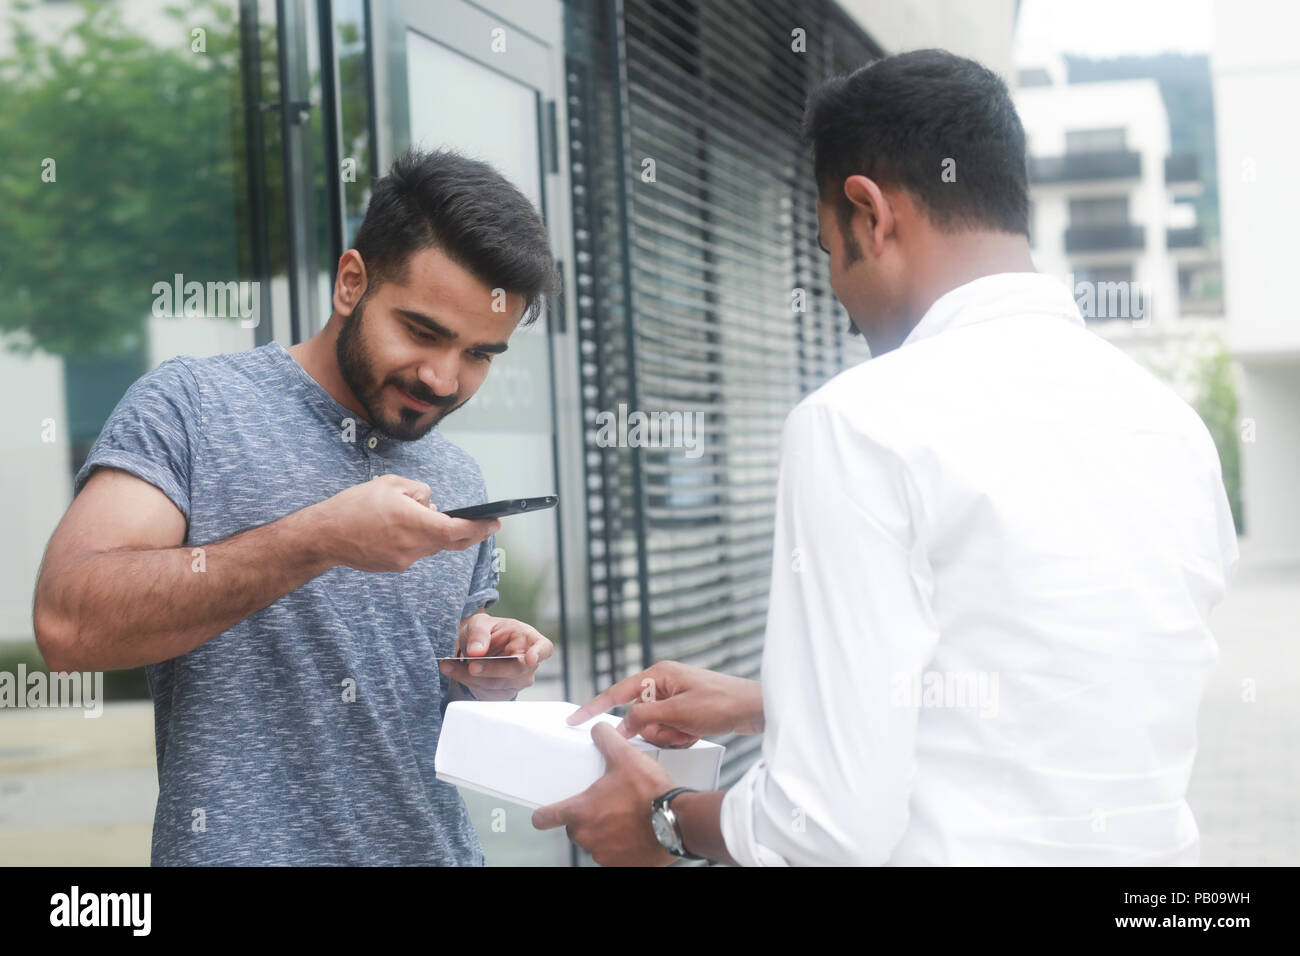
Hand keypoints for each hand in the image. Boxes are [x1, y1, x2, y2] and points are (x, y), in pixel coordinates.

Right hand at [311, 474, 499, 571]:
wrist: (324, 535)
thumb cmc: (355, 506)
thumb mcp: (390, 484)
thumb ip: (418, 491)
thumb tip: (432, 503)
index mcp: (414, 523)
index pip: (457, 529)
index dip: (479, 527)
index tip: (495, 522)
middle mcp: (413, 546)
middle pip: (450, 541)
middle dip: (469, 532)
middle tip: (486, 523)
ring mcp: (404, 560)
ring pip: (432, 546)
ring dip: (438, 533)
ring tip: (431, 517)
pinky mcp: (394, 566)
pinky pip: (416, 551)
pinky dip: (419, 539)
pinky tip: (406, 528)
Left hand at [439, 614, 552, 701]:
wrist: (476, 650)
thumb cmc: (485, 632)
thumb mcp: (479, 623)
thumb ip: (478, 633)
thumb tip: (477, 651)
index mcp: (528, 638)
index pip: (544, 648)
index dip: (538, 654)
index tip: (529, 659)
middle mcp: (528, 663)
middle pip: (516, 671)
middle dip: (492, 670)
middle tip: (471, 665)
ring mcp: (518, 680)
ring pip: (498, 685)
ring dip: (471, 677)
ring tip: (448, 665)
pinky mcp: (503, 692)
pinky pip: (487, 693)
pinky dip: (468, 683)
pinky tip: (455, 671)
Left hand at [531, 722, 676, 865]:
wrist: (677, 822)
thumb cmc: (650, 794)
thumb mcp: (626, 756)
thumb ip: (606, 739)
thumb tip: (598, 729)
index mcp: (581, 812)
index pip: (544, 818)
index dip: (543, 813)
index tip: (545, 812)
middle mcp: (587, 836)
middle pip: (574, 826)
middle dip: (587, 815)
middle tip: (606, 802)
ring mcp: (603, 853)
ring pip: (595, 839)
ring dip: (605, 830)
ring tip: (626, 814)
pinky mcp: (621, 865)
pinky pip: (613, 853)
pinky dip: (621, 843)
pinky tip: (636, 829)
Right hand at [566, 660, 763, 747]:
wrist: (754, 709)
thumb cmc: (721, 703)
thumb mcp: (678, 713)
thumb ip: (645, 718)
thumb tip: (623, 726)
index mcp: (658, 675)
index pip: (617, 693)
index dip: (594, 708)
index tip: (573, 720)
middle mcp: (663, 683)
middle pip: (639, 717)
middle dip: (658, 730)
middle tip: (681, 729)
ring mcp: (675, 697)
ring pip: (654, 727)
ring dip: (672, 735)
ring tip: (693, 730)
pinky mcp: (685, 710)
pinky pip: (670, 730)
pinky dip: (682, 736)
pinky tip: (698, 732)